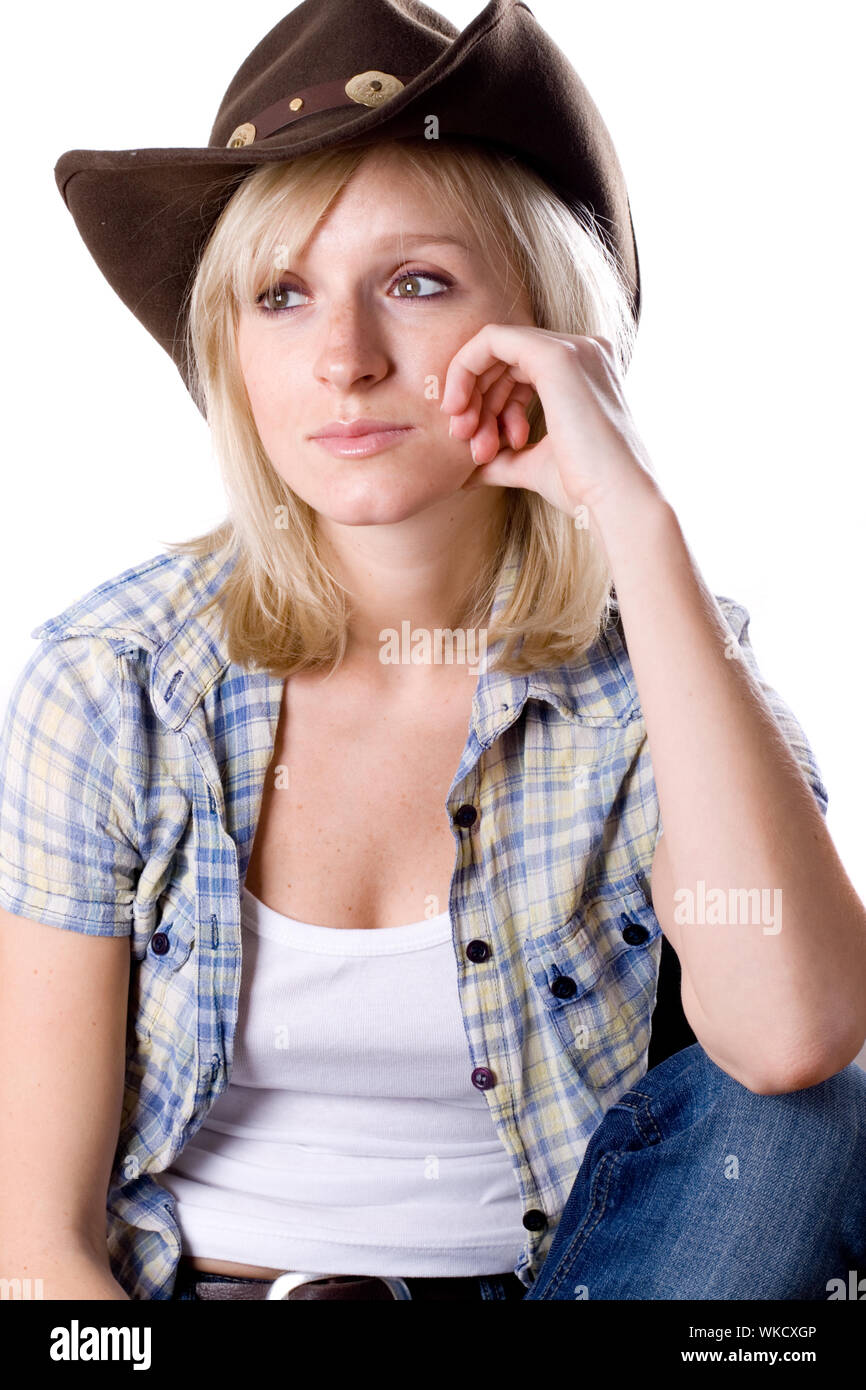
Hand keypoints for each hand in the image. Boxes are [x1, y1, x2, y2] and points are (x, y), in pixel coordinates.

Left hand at [440, 324, 659, 519]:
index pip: (519, 370)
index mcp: (584, 371)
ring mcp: (573, 348)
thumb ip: (501, 458)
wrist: (617, 502)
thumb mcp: (533, 465)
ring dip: (470, 394)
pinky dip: (465, 370)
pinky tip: (461, 410)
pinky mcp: (556, 356)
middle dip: (476, 399)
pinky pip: (491, 340)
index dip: (488, 402)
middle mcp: (583, 350)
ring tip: (471, 443)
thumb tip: (465, 471)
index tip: (474, 442)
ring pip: (494, 348)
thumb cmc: (584, 489)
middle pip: (505, 358)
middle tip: (463, 440)